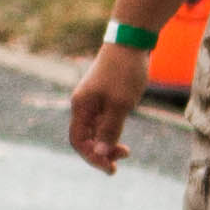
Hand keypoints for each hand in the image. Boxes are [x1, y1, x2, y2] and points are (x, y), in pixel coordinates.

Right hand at [66, 38, 155, 172]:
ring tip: (126, 150)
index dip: (92, 157)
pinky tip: (123, 134)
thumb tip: (99, 153)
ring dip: (108, 143)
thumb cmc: (124, 71)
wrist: (132, 41)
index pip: (78, 141)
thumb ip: (109, 130)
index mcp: (81, 106)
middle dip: (101, 152)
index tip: (111, 167)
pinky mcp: (104, 96)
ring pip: (95, 130)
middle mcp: (83, 105)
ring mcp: (93, 100)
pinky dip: (112, 131)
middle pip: (85, 138)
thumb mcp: (120, 104)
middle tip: (122, 159)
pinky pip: (103, 121)